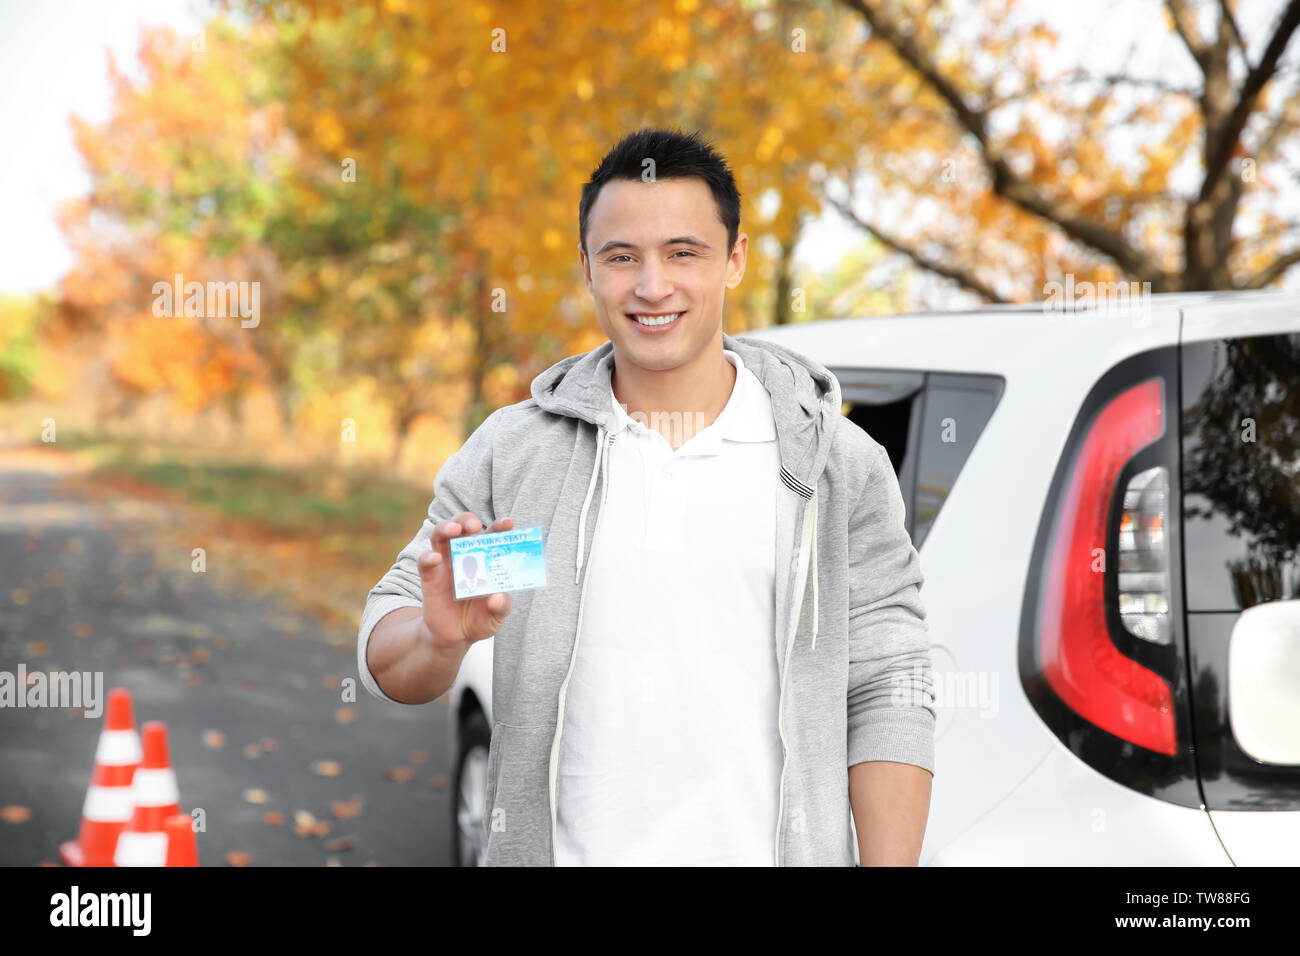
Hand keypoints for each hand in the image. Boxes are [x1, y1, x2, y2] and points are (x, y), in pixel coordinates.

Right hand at [417, 512, 515, 652]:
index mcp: (485, 559)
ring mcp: (445, 565)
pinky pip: (425, 562)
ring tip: (454, 529)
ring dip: (446, 528)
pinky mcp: (430, 578)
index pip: (492, 536)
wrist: (456, 637)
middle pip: (462, 528)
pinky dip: (428, 557)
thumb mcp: (496, 616)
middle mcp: (464, 556)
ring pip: (441, 537)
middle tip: (474, 525)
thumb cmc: (481, 619)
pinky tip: (435, 558)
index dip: (499, 527)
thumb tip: (497, 597)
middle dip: (467, 520)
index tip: (509, 523)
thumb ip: (501, 606)